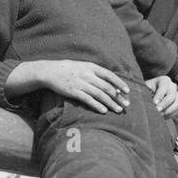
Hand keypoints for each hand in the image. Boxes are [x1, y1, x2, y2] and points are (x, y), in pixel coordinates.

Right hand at [14, 60, 130, 112]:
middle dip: (118, 97)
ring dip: (111, 103)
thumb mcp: (83, 66)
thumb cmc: (69, 69)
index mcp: (91, 67)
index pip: (110, 75)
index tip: (128, 91)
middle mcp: (87, 75)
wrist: (50, 71)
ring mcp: (81, 83)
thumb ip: (96, 74)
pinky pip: (88, 100)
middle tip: (127, 104)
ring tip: (119, 110)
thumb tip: (111, 85)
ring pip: (100, 95)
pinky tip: (104, 111)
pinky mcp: (73, 92)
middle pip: (107, 87)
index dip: (120, 83)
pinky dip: (97, 105)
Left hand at [146, 75, 177, 116]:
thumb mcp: (145, 87)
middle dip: (164, 104)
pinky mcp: (177, 103)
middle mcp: (172, 87)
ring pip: (177, 103)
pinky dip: (171, 115)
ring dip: (168, 111)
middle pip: (172, 96)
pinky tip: (163, 117)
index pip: (163, 88)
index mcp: (164, 80)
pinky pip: (177, 110)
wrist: (153, 90)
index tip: (154, 103)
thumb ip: (145, 92)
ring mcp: (176, 95)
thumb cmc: (147, 88)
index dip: (159, 96)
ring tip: (159, 115)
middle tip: (157, 110)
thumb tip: (146, 102)